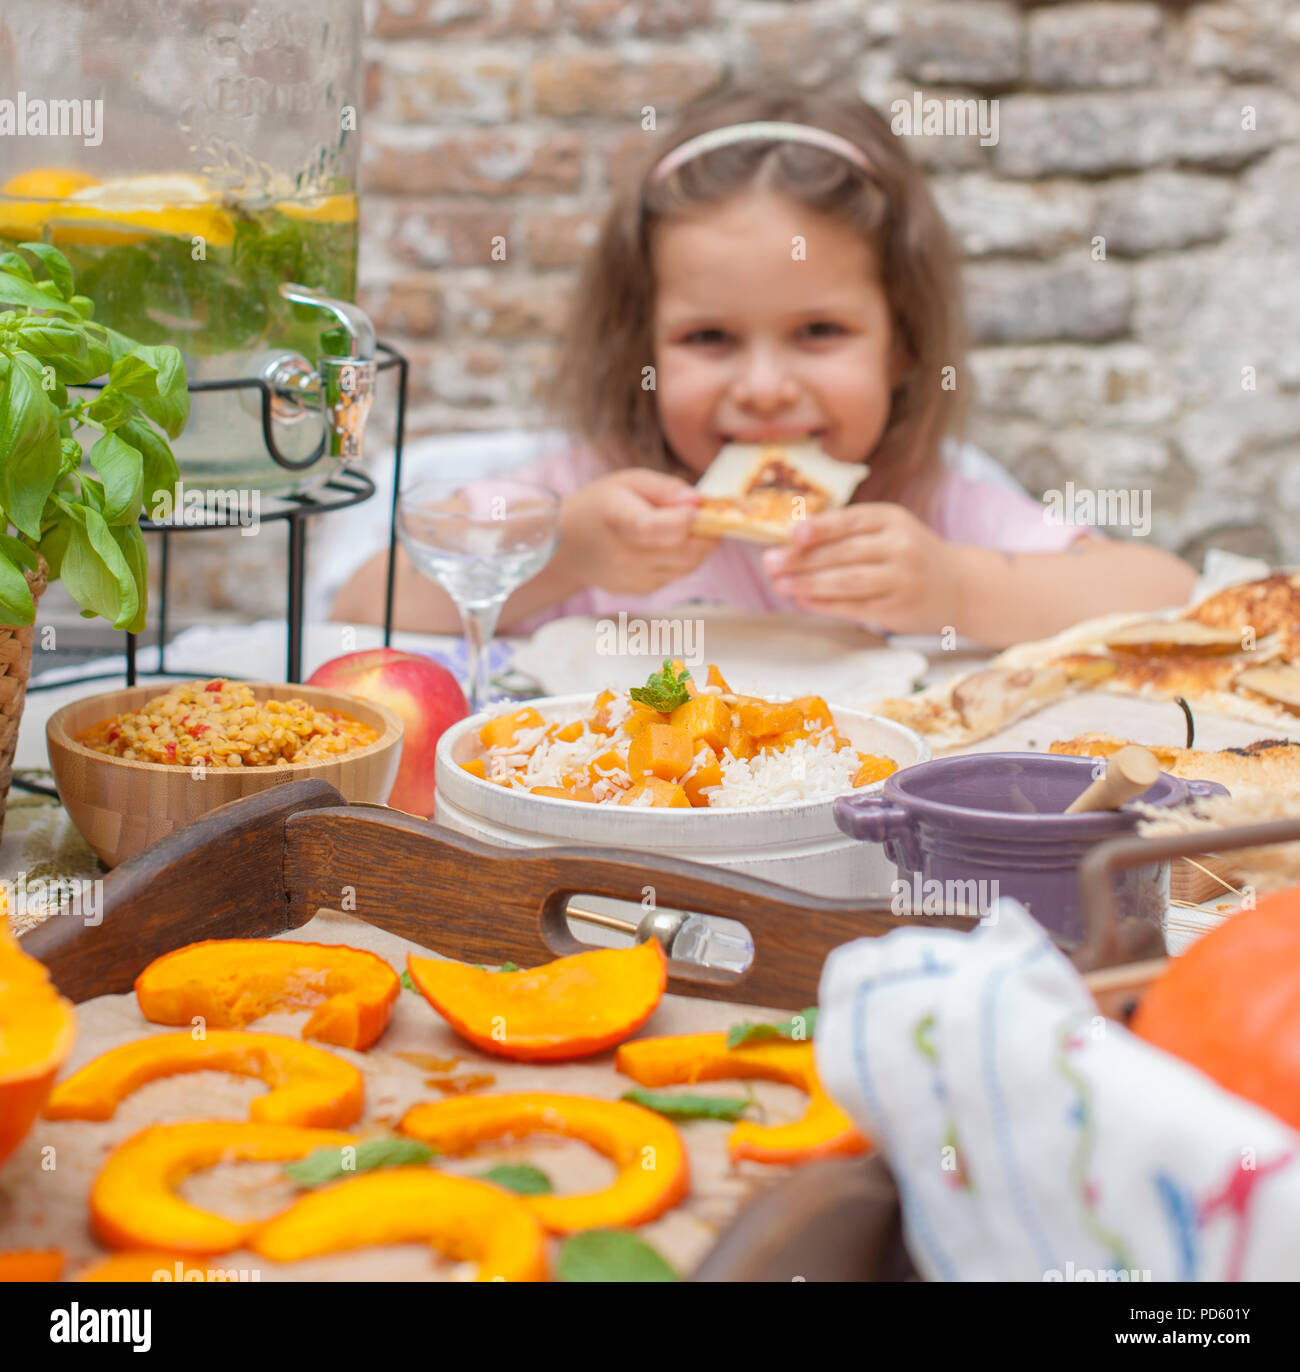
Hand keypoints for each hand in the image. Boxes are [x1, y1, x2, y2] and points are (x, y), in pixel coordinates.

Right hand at [562, 468, 718, 594]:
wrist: (569, 547)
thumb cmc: (601, 506)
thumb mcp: (629, 481)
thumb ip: (666, 488)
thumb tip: (697, 502)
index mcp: (616, 518)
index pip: (651, 527)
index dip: (682, 520)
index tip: (697, 510)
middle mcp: (623, 554)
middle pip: (683, 552)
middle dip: (707, 534)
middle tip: (709, 518)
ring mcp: (632, 577)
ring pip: (688, 566)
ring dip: (699, 547)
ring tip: (690, 528)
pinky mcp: (641, 589)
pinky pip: (677, 575)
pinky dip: (684, 560)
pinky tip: (670, 545)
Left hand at [761, 503, 964, 632]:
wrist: (959, 586)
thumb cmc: (909, 553)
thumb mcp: (888, 530)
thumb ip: (849, 531)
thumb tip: (791, 540)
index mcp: (892, 519)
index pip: (851, 521)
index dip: (820, 528)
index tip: (792, 534)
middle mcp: (900, 547)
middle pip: (844, 553)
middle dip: (802, 559)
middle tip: (769, 563)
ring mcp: (901, 579)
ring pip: (847, 582)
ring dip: (808, 583)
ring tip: (779, 584)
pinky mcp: (898, 608)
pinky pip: (854, 606)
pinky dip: (825, 604)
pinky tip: (803, 600)